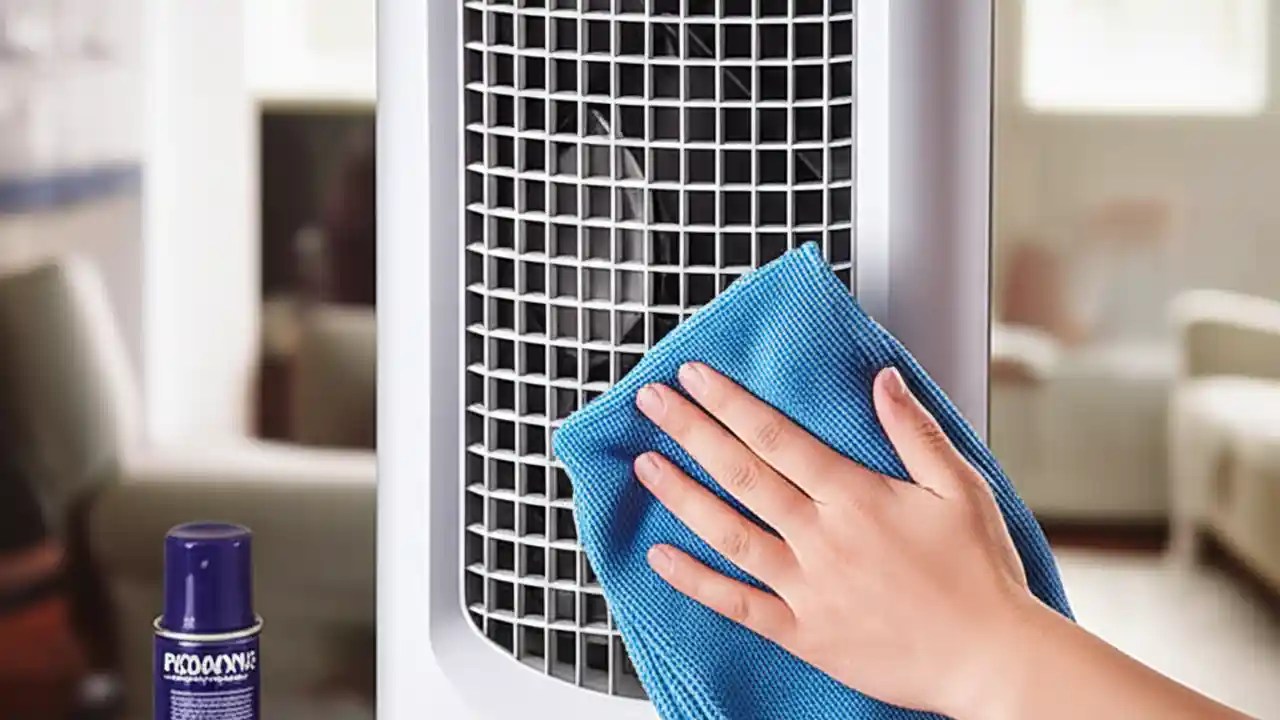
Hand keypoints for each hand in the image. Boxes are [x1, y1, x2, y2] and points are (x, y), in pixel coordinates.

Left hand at [632, 363, 1041, 716]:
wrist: (991, 658)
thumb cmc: (980, 574)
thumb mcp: (960, 488)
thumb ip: (913, 431)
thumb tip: (882, 379)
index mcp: (856, 497)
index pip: (776, 436)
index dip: (729, 402)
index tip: (695, 376)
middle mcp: (823, 537)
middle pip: (742, 473)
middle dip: (691, 431)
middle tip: (652, 402)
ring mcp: (808, 587)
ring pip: (729, 531)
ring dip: (682, 495)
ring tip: (645, 464)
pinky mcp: (804, 633)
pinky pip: (737, 604)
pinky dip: (695, 581)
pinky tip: (660, 556)